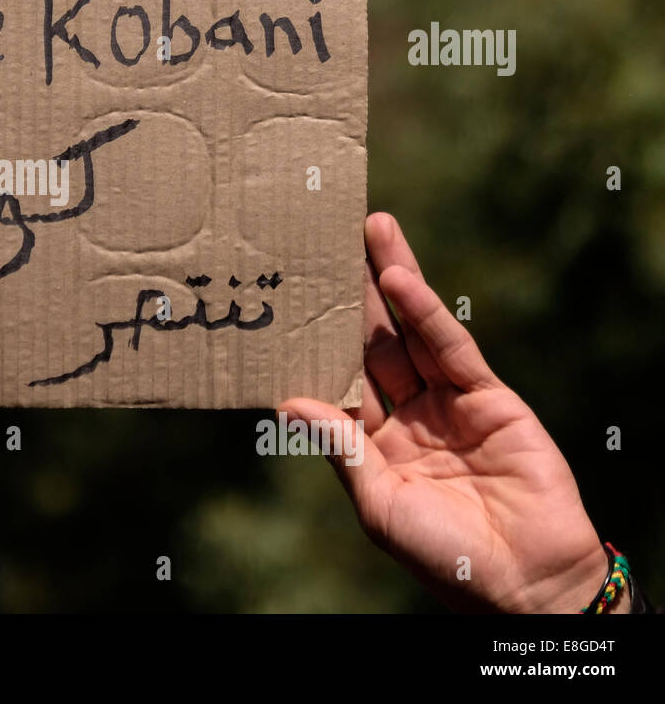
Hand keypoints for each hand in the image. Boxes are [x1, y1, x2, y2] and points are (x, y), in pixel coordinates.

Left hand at [280, 213, 612, 612]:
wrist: (524, 580)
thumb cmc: (443, 555)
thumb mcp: (379, 504)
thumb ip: (341, 449)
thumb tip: (286, 402)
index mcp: (372, 442)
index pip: (337, 378)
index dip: (314, 339)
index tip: (286, 297)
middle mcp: (407, 414)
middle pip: (371, 342)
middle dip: (351, 292)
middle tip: (325, 240)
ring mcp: (448, 401)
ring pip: (410, 330)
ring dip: (389, 278)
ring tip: (368, 229)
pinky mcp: (489, 396)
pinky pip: (449, 347)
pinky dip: (424, 311)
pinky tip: (397, 278)